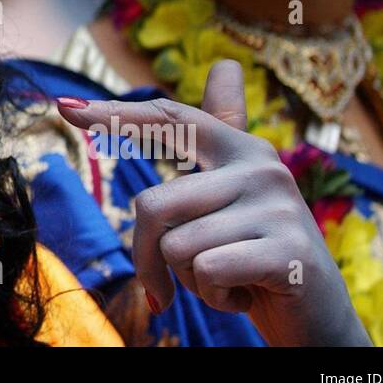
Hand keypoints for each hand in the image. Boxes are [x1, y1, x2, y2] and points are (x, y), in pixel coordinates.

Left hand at [58, 60, 369, 346]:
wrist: (318, 318)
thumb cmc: (259, 254)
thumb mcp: (237, 195)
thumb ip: (223, 135)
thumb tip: (226, 64)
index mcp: (240, 148)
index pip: (167, 121)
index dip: (115, 115)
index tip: (63, 106)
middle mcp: (260, 166)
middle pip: (152, 206)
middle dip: (148, 258)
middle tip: (171, 285)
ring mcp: (277, 207)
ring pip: (177, 247)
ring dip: (191, 282)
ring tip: (228, 279)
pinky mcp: (288, 252)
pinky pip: (206, 273)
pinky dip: (215, 298)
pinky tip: (246, 295)